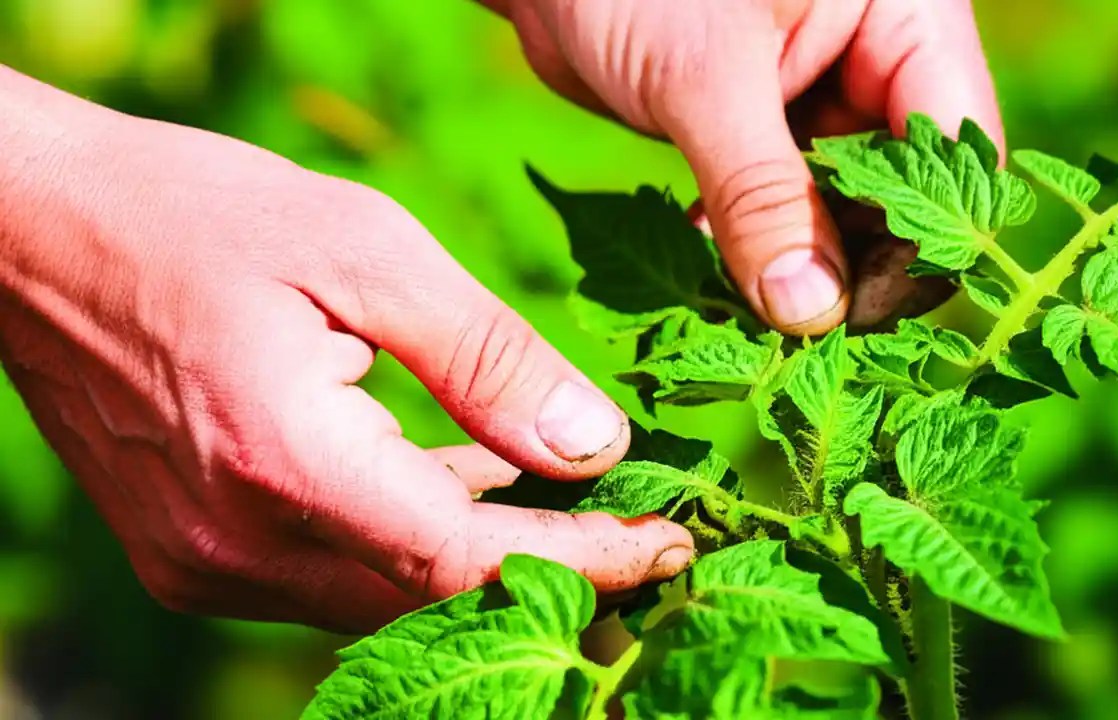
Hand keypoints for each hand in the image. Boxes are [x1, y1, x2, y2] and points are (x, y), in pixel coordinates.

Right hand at [0, 68, 691, 632]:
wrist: (26, 229)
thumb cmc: (191, 214)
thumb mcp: (365, 251)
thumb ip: (487, 360)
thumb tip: (595, 445)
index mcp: (286, 464)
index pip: (470, 562)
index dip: (586, 561)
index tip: (670, 543)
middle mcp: (238, 544)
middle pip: (435, 596)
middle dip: (553, 569)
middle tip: (640, 530)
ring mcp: (206, 561)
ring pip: (386, 596)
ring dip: (484, 558)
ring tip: (566, 501)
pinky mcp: (192, 553)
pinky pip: (332, 574)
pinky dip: (409, 541)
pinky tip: (459, 480)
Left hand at [488, 0, 1001, 332]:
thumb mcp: (706, 79)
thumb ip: (763, 194)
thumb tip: (812, 312)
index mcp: (905, 19)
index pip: (954, 148)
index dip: (921, 238)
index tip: (857, 313)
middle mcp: (874, 60)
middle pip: (902, 192)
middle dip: (852, 264)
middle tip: (797, 334)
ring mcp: (818, 98)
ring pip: (837, 210)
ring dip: (796, 267)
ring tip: (749, 314)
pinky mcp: (760, 131)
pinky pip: (780, 209)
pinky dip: (750, 247)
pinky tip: (712, 274)